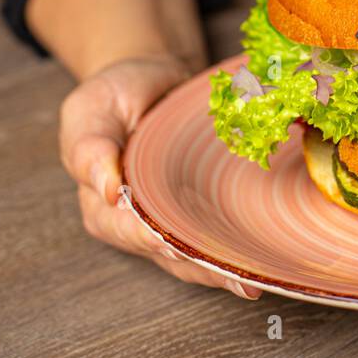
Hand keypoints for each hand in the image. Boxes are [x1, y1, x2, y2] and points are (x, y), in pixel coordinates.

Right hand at [58, 54, 260, 297]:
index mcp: (103, 207)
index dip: (153, 240)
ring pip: (199, 254)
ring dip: (228, 268)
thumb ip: (90, 147)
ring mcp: (172, 218)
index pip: (129, 231)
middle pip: (172, 254)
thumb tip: (105, 188)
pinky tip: (267, 258)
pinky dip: (240, 247)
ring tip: (258, 279)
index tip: (176, 245)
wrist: (153, 78)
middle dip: (205, 268)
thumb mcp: (91, 109)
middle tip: (238, 279)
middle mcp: (137, 223)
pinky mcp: (202, 207)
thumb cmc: (115, 95)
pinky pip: (220, 233)